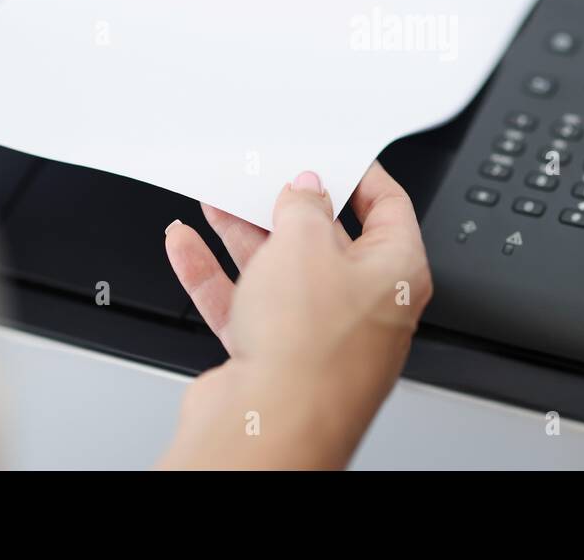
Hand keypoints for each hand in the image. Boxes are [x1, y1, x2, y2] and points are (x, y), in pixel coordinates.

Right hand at [158, 162, 431, 468]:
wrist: (268, 426)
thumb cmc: (310, 349)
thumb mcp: (306, 244)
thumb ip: (303, 206)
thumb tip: (304, 190)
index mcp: (397, 274)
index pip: (389, 209)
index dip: (360, 177)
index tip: (333, 158)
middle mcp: (364, 308)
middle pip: (324, 242)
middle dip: (286, 208)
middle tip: (262, 179)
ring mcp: (317, 336)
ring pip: (278, 273)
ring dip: (242, 235)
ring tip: (217, 201)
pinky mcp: (272, 358)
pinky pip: (243, 305)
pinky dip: (214, 275)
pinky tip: (186, 245)